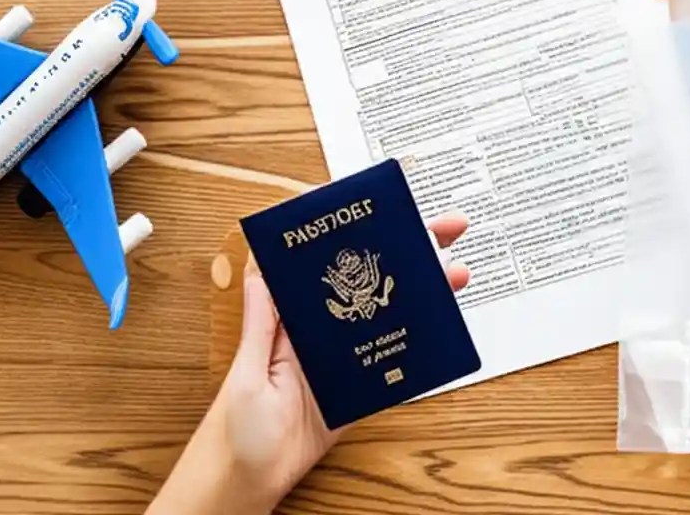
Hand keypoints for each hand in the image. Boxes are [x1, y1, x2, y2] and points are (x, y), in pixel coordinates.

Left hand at [148, 214, 471, 514]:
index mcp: (288, 320)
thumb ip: (260, 324)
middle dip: (407, 251)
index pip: (321, 263)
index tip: (374, 205)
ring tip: (455, 273)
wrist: (248, 484)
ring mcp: (342, 359)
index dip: (348, 231)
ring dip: (422, 293)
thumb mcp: (247, 371)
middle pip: (369, 281)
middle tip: (444, 229)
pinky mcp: (358, 390)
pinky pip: (394, 361)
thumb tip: (263, 269)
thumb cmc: (234, 432)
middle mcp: (319, 332)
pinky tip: (442, 326)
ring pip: (389, 315)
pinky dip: (420, 344)